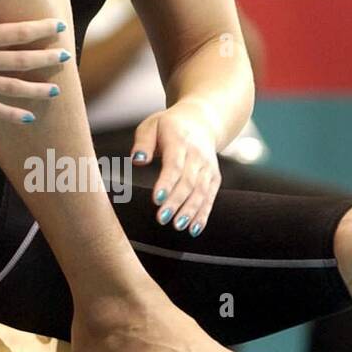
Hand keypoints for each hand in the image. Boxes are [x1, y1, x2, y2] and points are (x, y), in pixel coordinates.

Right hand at [0, 0, 68, 121]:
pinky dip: (9, 114)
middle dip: (46, 58)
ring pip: (8, 87)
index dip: (41, 30)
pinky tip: (27, 116)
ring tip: (55, 90)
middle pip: (19, 60)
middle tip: (66, 57)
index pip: (17, 33)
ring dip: (34, 88)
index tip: (60, 28)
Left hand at [130, 101, 221, 236]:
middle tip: (163, 218)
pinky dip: (203, 214)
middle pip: (188, 182)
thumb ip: (143, 143)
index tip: (156, 199)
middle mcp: (197, 155)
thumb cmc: (168, 126)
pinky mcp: (214, 178)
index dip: (166, 183)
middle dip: (176, 202)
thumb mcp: (151, 126)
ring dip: (190, 211)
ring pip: (201, 192)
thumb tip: (137, 160)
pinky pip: (210, 198)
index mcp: (180, 141)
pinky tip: (194, 230)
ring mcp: (208, 168)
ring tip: (178, 226)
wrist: (201, 121)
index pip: (174, 165)